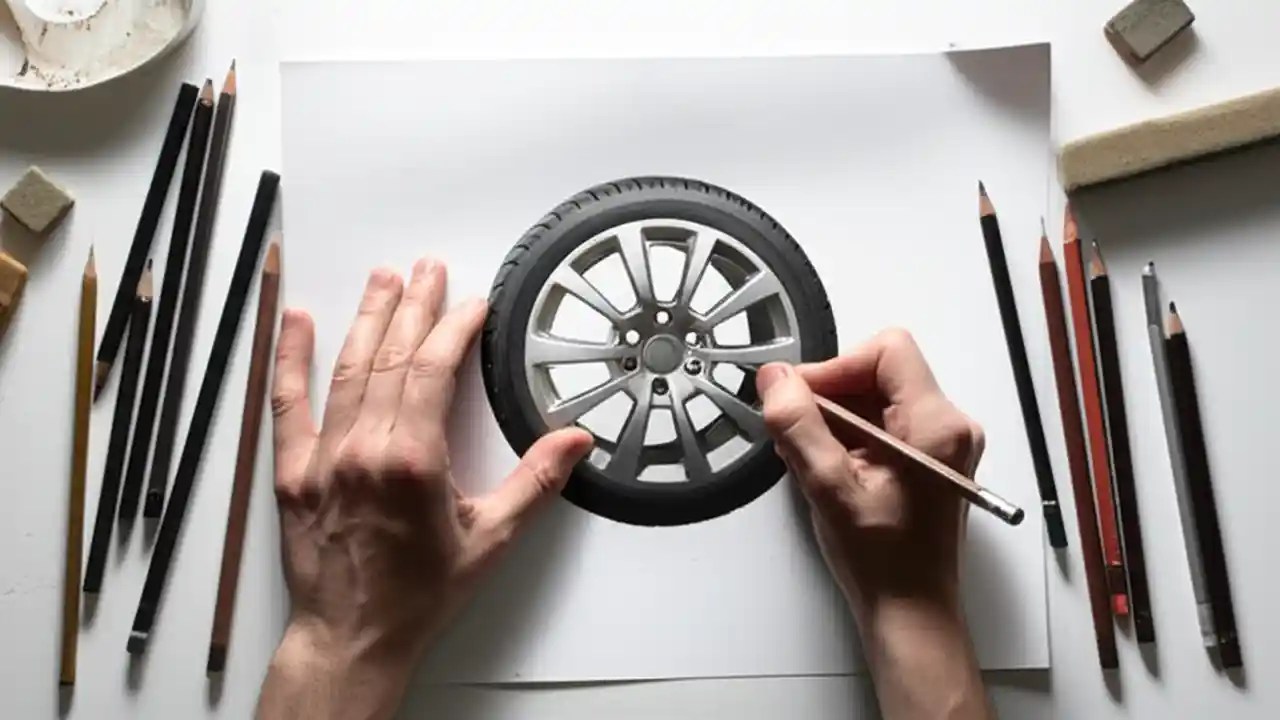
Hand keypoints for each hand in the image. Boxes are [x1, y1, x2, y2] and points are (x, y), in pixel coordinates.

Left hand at [259, 259, 591, 717]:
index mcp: (411, 462)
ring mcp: (322, 458)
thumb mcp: (491, 541)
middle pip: (389, 358)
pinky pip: (287, 403)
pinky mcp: (293, 473)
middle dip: (414, 308)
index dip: (454, 328)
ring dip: (367, 318)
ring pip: (345, 369)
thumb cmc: (419, 597)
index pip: (432, 371)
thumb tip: (576, 441)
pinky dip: (291, 358)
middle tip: (429, 269)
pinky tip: (297, 321)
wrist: (352, 638)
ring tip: (385, 278)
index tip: (472, 305)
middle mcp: (362, 450)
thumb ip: (535, 483)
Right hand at [757, 328, 983, 613]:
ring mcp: (941, 444)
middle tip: (796, 429)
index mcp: (936, 427)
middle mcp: (949, 427)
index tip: (801, 396)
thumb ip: (799, 426)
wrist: (912, 612)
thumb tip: (776, 380)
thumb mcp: (829, 488)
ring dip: (835, 418)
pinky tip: (827, 467)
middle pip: (881, 372)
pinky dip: (848, 436)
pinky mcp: (928, 459)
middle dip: (830, 394)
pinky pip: (883, 423)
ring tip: (810, 457)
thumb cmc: (885, 564)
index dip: (836, 366)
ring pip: (878, 397)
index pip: (887, 350)